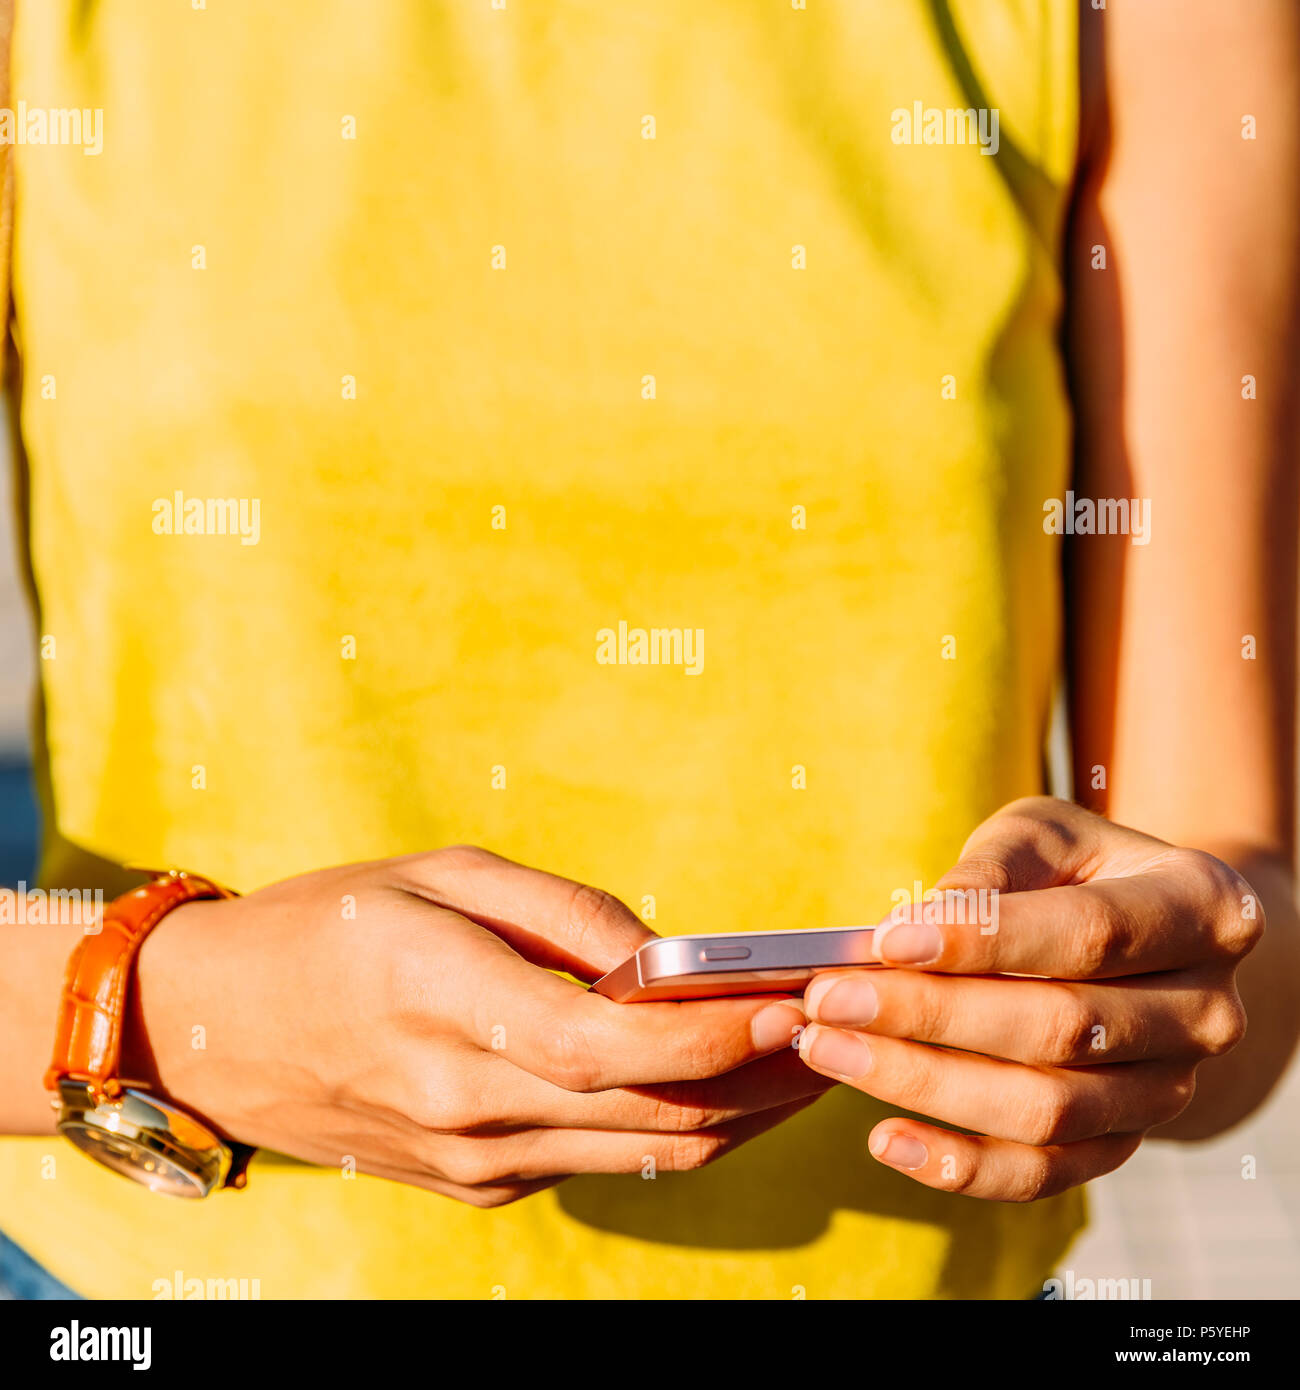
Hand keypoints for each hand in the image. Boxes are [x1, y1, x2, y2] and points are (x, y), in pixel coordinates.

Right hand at [128, 847, 819, 1205]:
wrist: (217, 1030)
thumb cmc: (330, 924)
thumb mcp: (443, 873)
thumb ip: (564, 914)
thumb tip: (664, 961)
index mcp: (451, 1004)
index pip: (614, 1050)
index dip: (717, 1038)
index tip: (795, 1005)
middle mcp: (467, 1104)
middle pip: (651, 1115)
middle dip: (763, 1080)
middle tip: (837, 1031)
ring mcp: (474, 1159)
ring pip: (641, 1154)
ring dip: (735, 1113)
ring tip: (804, 1062)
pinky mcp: (476, 1183)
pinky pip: (600, 1161)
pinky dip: (671, 1127)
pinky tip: (714, 1084)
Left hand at [796, 797, 1263, 1200]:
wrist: (1144, 935)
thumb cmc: (1078, 871)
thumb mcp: (1044, 836)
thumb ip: (991, 870)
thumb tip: (917, 927)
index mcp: (1201, 909)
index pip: (1088, 934)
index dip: (985, 940)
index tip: (887, 941)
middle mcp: (1204, 1010)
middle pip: (1059, 1028)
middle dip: (928, 1015)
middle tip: (829, 1000)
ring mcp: (1169, 1088)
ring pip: (1045, 1108)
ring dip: (923, 1085)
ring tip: (829, 1050)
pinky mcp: (1124, 1142)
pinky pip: (1043, 1173)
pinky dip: (961, 1167)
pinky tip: (883, 1137)